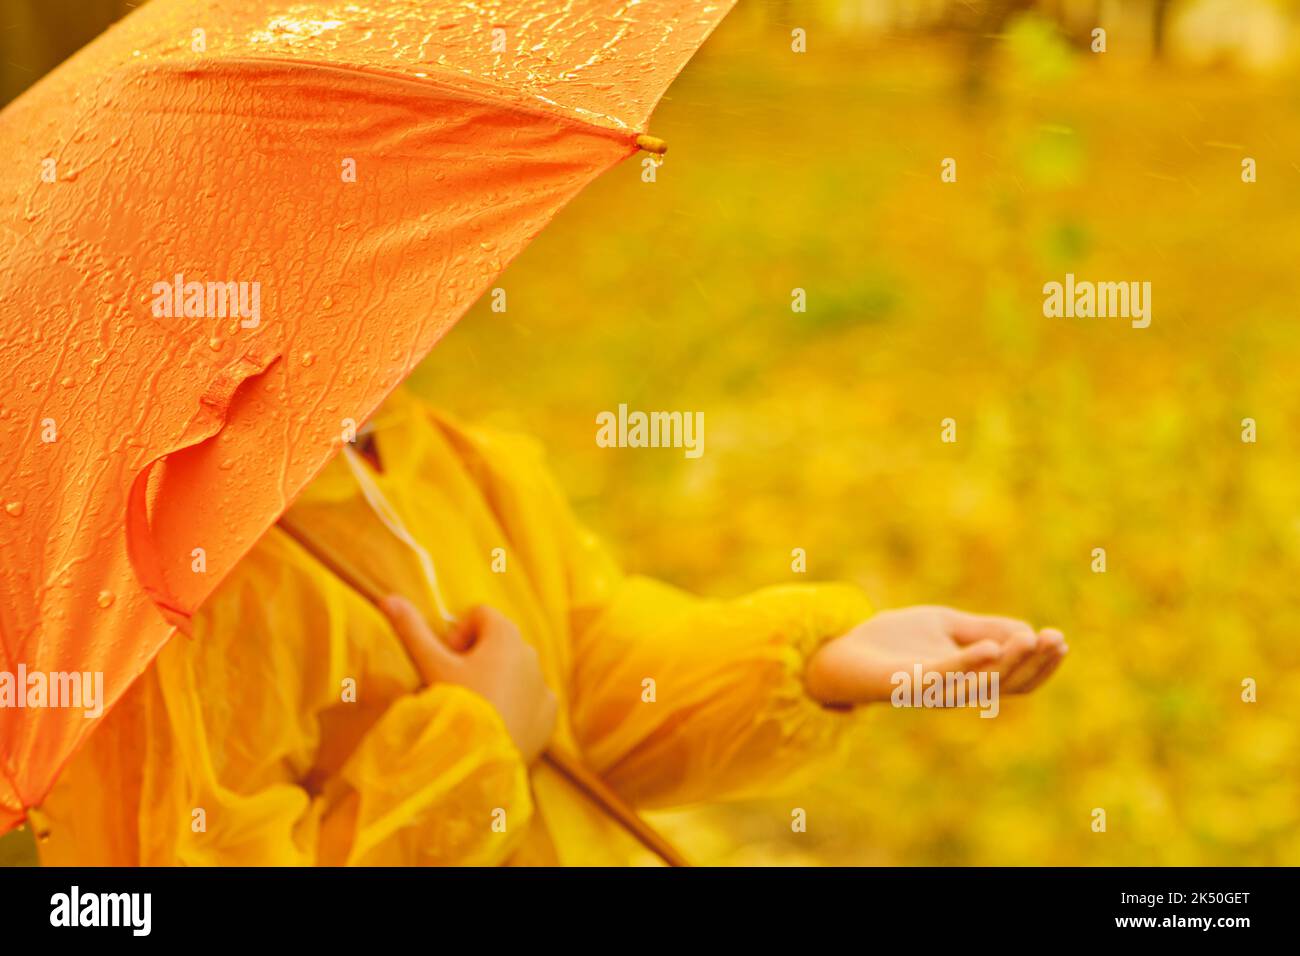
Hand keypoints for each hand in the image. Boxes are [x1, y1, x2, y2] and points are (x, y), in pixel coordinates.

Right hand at [380, 598, 557, 763]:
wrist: (481, 759)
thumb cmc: (457, 704)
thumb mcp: (431, 665)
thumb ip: (412, 629)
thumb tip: (389, 598)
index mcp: (505, 634)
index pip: (480, 615)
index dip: (459, 634)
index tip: (448, 661)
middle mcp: (531, 653)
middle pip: (498, 642)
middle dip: (477, 657)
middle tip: (456, 686)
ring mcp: (543, 684)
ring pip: (515, 671)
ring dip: (496, 680)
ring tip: (475, 708)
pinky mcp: (550, 713)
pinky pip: (532, 699)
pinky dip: (517, 706)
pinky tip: (497, 724)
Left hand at [804, 605, 1066, 706]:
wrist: (842, 648)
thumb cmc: (894, 640)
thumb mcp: (946, 625)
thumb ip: (982, 629)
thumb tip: (1026, 631)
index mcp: (967, 678)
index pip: (1015, 679)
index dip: (1041, 665)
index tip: (1062, 640)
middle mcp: (954, 690)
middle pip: (1006, 684)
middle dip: (1035, 663)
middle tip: (1057, 640)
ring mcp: (932, 690)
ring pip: (981, 684)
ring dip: (1010, 662)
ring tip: (1032, 640)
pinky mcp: (907, 684)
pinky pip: (942, 677)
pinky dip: (967, 663)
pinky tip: (989, 646)